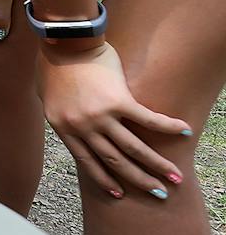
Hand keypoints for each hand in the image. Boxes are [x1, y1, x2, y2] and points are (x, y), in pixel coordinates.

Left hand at [39, 41, 191, 198]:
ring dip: (157, 164)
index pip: (87, 162)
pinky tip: (184, 132)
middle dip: (139, 180)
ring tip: (175, 177)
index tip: (120, 194)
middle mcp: (83, 128)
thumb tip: (72, 123)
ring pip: (133, 149)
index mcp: (64, 128)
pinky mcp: (119, 101)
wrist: (63, 41)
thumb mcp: (49, 97)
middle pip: (115, 161)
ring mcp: (101, 116)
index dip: (105, 180)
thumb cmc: (53, 64)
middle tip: (158, 193)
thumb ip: (63, 115)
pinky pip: (148, 120)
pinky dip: (168, 127)